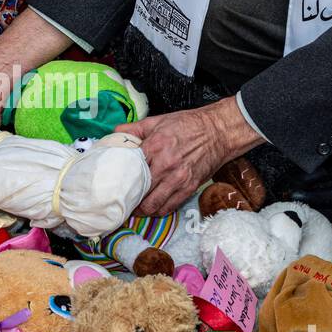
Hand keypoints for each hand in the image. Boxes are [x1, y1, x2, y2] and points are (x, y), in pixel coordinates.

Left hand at [118, 96, 260, 215]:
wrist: (218, 131)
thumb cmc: (188, 125)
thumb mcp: (158, 121)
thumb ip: (134, 129)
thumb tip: (115, 133)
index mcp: (155, 146)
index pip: (129, 170)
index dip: (119, 180)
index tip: (113, 186)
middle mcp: (166, 165)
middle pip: (139, 192)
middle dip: (128, 199)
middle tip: (121, 200)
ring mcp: (178, 179)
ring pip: (153, 205)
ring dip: (142, 210)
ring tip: (135, 208)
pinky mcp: (189, 188)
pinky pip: (169, 207)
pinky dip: (158, 211)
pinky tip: (152, 208)